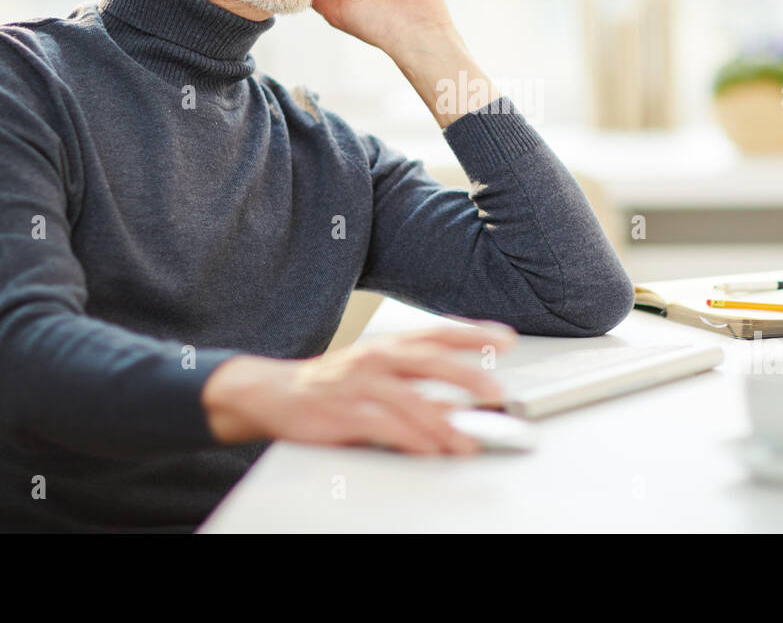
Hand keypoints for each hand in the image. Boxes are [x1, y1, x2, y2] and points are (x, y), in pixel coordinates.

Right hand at [202, 321, 518, 454]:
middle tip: (499, 392)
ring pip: (410, 399)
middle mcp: (376, 357)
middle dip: (468, 375)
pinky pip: (384, 427)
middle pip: (430, 360)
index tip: (507, 338)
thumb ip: (417, 384)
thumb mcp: (378, 373)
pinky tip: (430, 450)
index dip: (474, 332)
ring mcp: (359, 384)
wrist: (275, 392)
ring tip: (470, 440)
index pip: (438, 332)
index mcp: (388, 344)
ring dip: (445, 422)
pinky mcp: (343, 412)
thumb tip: (461, 404)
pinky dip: (411, 439)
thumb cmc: (336, 383)